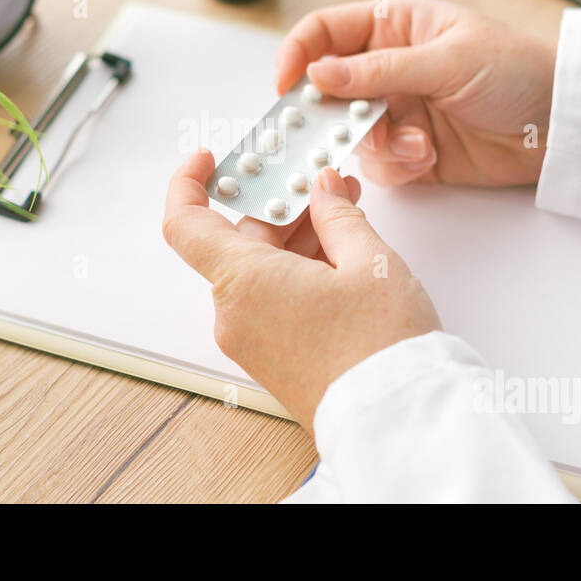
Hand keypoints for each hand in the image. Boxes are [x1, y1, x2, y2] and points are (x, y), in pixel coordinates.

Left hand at [162, 151, 440, 432]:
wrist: (396, 420)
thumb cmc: (381, 348)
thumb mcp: (369, 262)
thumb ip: (338, 215)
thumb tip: (324, 188)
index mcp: (243, 282)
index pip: (185, 223)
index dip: (189, 184)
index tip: (209, 160)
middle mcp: (235, 314)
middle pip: (239, 243)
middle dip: (280, 207)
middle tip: (324, 182)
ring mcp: (252, 342)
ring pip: (260, 271)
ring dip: (297, 239)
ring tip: (346, 214)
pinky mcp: (272, 360)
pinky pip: (273, 300)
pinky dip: (299, 272)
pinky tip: (342, 255)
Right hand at [275, 0, 556, 186]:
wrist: (563, 123)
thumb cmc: (517, 71)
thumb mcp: (446, 60)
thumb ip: (377, 70)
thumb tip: (316, 74)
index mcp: (394, 26)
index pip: (325, 33)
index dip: (298, 56)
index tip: (286, 87)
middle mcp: (389, 68)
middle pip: (328, 91)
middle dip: (332, 116)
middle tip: (338, 132)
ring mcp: (400, 111)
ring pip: (352, 133)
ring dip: (379, 144)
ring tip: (418, 145)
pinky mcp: (414, 152)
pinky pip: (379, 165)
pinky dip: (398, 166)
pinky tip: (429, 158)